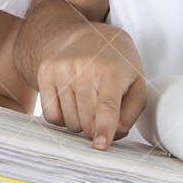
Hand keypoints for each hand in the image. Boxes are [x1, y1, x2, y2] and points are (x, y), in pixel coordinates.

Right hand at [37, 22, 146, 147]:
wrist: (90, 36)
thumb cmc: (118, 65)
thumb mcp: (137, 84)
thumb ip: (130, 113)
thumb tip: (113, 136)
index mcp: (111, 71)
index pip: (106, 106)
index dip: (104, 129)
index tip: (100, 145)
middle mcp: (84, 68)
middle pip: (87, 120)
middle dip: (95, 128)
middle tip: (101, 116)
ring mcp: (62, 69)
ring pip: (69, 121)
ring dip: (79, 123)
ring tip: (87, 104)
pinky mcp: (46, 72)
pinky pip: (50, 115)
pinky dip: (62, 119)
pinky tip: (71, 105)